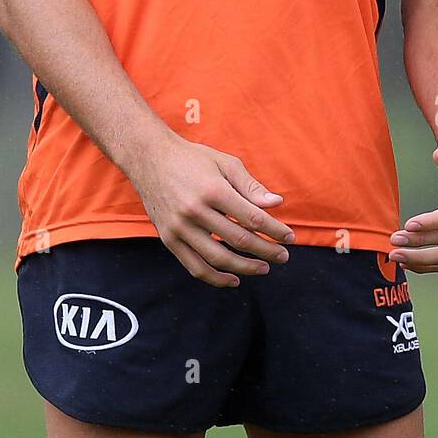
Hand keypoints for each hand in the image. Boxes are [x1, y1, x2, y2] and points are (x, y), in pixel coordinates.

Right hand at [128, 133, 294, 287]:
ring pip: (219, 258)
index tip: (289, 237)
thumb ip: (250, 186)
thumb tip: (277, 204)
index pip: (252, 218)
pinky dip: (216, 278)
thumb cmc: (192, 159)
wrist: (149, 159)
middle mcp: (195, 211)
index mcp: (213, 190)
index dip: (274, 230)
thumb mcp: (224, 163)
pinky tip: (234, 279)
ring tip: (264, 268)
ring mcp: (180, 227)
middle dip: (266, 250)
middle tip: (283, 256)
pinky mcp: (169, 239)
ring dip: (245, 268)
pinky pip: (195, 267)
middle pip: (239, 240)